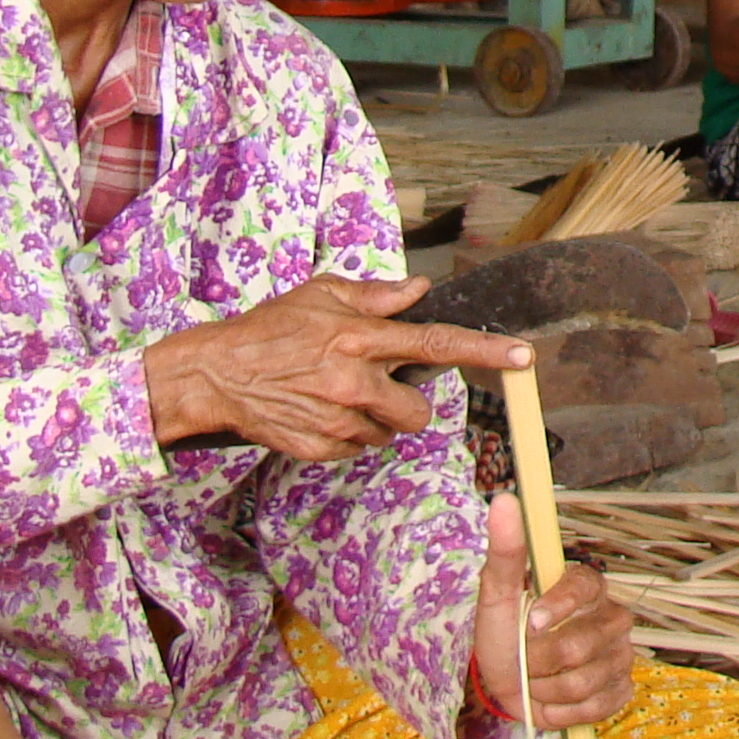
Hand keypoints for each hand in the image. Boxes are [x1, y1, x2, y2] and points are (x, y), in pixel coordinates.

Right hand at [146, 275, 531, 462]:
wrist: (215, 375)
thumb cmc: (268, 329)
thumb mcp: (319, 295)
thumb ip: (373, 296)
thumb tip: (418, 290)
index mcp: (358, 336)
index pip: (434, 344)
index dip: (482, 351)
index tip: (523, 357)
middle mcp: (353, 379)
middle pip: (418, 410)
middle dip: (407, 403)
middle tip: (375, 386)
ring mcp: (337, 419)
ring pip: (388, 432)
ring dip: (374, 419)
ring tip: (335, 396)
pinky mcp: (321, 447)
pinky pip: (357, 448)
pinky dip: (346, 435)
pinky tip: (317, 413)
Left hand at [471, 493, 634, 729]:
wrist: (505, 685)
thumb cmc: (503, 634)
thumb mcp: (495, 593)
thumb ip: (506, 550)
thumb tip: (504, 500)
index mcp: (587, 587)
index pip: (586, 588)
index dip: (558, 608)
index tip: (530, 623)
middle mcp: (612, 617)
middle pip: (580, 646)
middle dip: (539, 661)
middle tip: (525, 659)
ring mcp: (621, 655)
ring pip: (585, 682)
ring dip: (546, 690)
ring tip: (536, 680)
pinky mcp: (622, 689)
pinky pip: (596, 706)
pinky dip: (564, 711)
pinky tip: (553, 700)